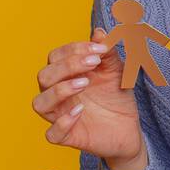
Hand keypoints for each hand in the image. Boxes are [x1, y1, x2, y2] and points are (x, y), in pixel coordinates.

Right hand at [33, 27, 146, 169]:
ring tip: (85, 83)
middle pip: (44, 76)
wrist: (130, 128)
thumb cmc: (116, 96)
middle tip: (94, 62)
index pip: (56, 56)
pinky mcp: (68, 137)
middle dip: (67, 66)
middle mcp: (58, 94)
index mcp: (65, 75)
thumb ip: (108, 53)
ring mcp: (60, 115)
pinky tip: (80, 111)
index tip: (100, 48)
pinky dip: (62, 123)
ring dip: (59, 91)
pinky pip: (52, 134)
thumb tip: (99, 32)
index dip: (74, 49)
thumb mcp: (117, 71)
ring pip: (40, 103)